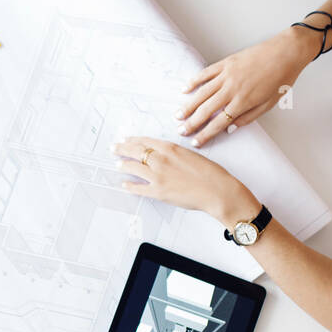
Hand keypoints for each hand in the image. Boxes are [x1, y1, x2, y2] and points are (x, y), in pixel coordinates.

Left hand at [112, 136, 258, 224]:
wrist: (217, 190)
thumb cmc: (210, 173)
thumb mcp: (191, 154)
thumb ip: (174, 153)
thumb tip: (164, 154)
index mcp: (170, 148)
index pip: (145, 141)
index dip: (133, 140)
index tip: (126, 140)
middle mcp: (161, 160)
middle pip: (136, 151)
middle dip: (122, 149)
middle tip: (114, 148)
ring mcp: (158, 176)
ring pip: (134, 168)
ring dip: (124, 165)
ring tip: (117, 164)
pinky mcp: (158, 192)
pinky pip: (138, 188)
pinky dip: (129, 186)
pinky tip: (124, 184)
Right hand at [175, 26, 320, 146]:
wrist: (286, 52)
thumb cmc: (281, 79)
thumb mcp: (268, 104)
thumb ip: (248, 118)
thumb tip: (230, 129)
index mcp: (242, 102)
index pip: (219, 123)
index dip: (205, 134)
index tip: (195, 142)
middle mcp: (231, 89)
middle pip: (206, 110)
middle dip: (192, 123)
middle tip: (180, 131)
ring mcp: (227, 75)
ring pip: (202, 93)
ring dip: (188, 105)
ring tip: (178, 115)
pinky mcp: (226, 63)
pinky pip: (206, 74)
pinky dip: (194, 82)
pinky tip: (185, 90)